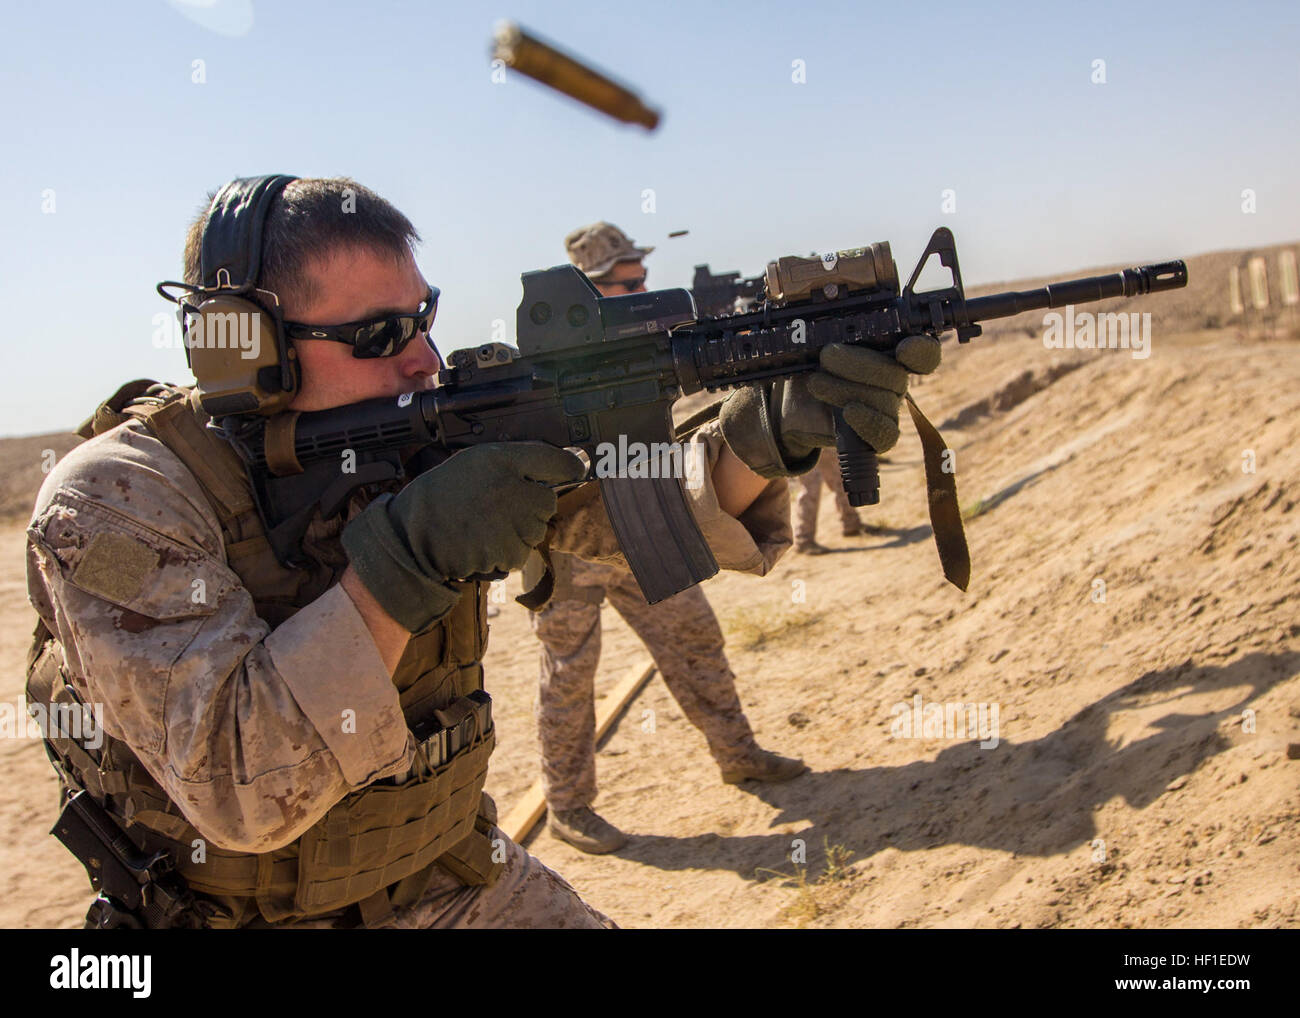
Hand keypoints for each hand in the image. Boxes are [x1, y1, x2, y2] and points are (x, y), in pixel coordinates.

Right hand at [341, 442, 585, 632]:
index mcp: (500, 460)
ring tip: (486, 526)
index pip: (553, 460)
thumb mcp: (475, 462)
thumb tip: (566, 466)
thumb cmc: (443, 497)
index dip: (568, 465)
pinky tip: (484, 543)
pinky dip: (508, 553)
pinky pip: (522, 553)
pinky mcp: (505, 550)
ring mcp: (509, 521)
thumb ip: (516, 462)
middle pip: (547, 502)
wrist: (413, 535)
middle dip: (530, 507)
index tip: (577, 469)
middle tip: (498, 508)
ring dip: (520, 532)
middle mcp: (508, 487)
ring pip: (537, 530)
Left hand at [718, 337, 940, 476]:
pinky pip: (886, 434)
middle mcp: (894, 378)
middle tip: (826, 355)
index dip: (920, 350)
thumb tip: (815, 298)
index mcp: (888, 349)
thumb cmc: (806, 362)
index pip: (922, 351)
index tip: (903, 347)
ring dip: (845, 388)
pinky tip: (847, 412)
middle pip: (896, 374)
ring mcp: (887, 407)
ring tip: (815, 381)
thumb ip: (822, 323)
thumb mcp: (810, 340)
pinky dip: (868, 422)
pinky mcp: (875, 433)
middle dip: (858, 363)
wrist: (788, 401)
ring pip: (885, 400)